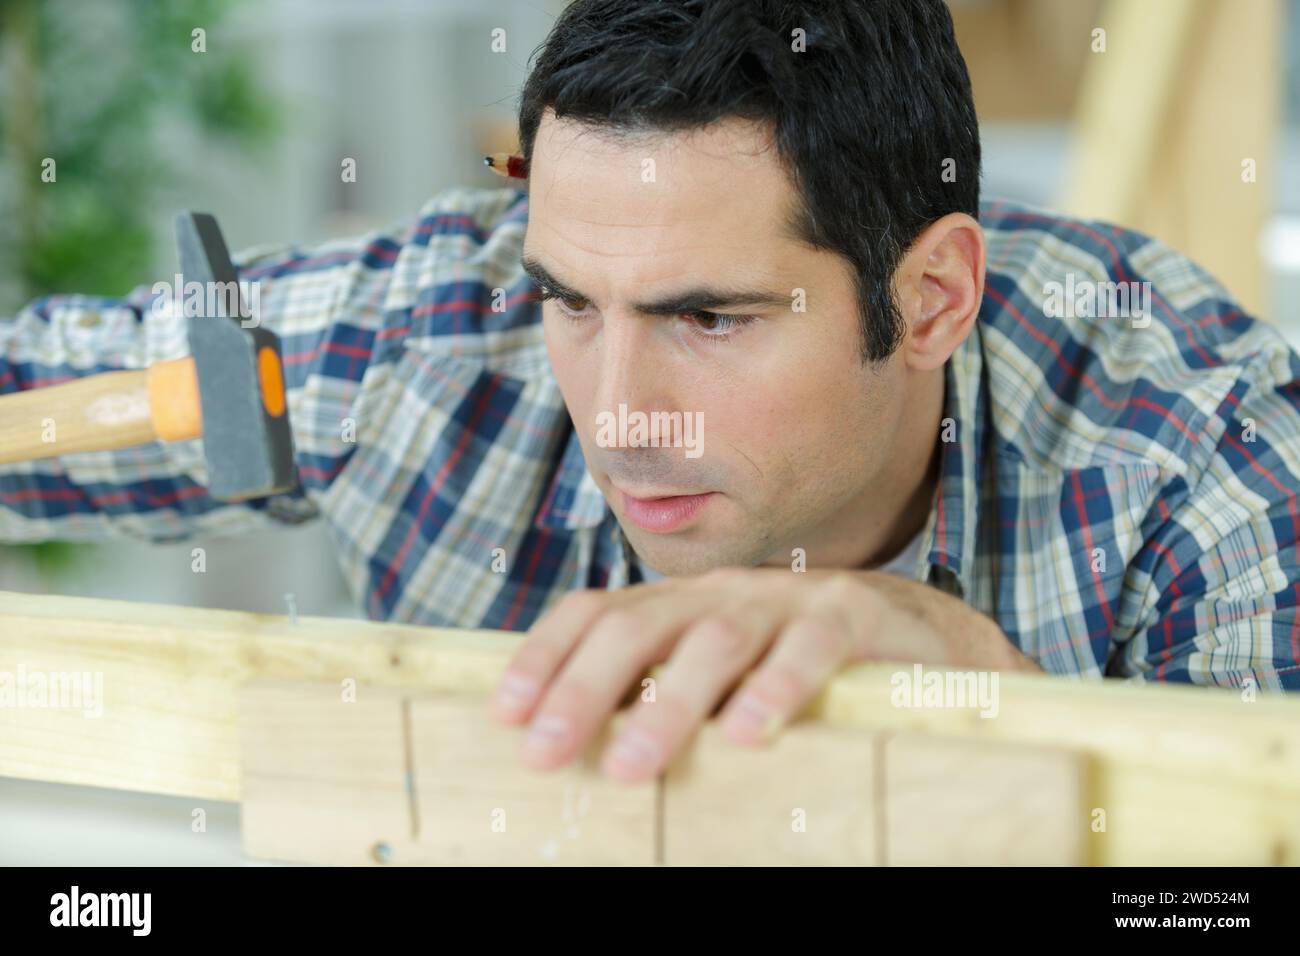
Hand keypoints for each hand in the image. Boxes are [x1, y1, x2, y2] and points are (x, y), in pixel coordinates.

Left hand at [488, 567, 1035, 782]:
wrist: (923, 638)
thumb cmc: (802, 669)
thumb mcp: (721, 680)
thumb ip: (662, 697)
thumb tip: (582, 755)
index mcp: (679, 606)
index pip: (595, 613)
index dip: (544, 656)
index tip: (503, 714)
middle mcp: (720, 594)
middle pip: (637, 626)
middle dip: (582, 688)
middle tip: (544, 753)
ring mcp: (784, 599)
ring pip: (714, 640)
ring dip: (668, 703)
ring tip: (632, 766)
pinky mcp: (852, 615)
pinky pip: (808, 647)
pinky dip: (775, 687)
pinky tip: (748, 734)